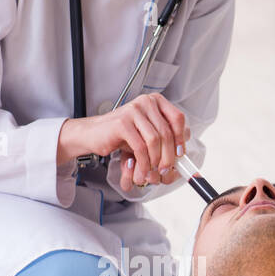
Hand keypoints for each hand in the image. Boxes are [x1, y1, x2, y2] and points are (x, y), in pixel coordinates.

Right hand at [57, 94, 189, 188]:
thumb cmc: (121, 135)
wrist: (93, 134)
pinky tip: (141, 170)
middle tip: (165, 170)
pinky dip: (143, 163)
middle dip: (168, 156)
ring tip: (151, 172)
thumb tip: (181, 155)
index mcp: (155, 102)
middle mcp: (146, 103)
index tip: (180, 154)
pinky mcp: (122, 124)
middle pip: (166, 132)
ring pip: (154, 140)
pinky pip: (140, 147)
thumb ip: (163, 140)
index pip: (177, 118)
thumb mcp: (146, 134)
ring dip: (155, 161)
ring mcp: (133, 112)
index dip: (181, 139)